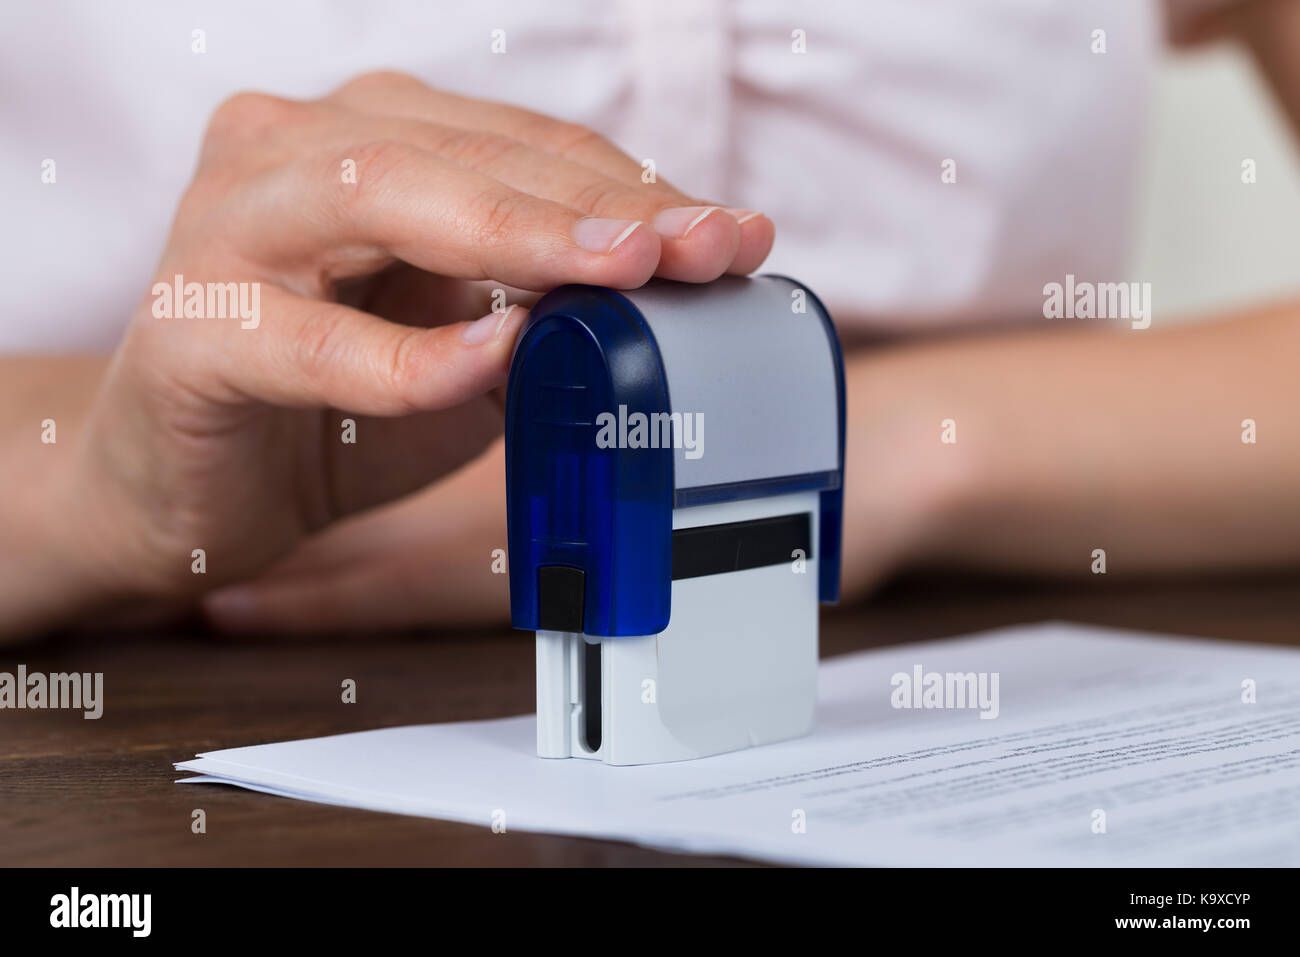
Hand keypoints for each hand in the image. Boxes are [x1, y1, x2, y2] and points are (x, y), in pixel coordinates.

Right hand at [33, 72, 772, 631]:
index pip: (522, 147)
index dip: (634, 188)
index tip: (734, 236)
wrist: (185, 484)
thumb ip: (543, 311)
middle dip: (597, 205)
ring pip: (382, 198)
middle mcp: (292, 155)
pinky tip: (491, 360)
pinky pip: (312, 337)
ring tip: (621, 273)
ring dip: (515, 237)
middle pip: (466, 154)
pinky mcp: (189, 329)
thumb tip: (676, 300)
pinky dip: (408, 355)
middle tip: (700, 249)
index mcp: (366, 142)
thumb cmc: (329, 403)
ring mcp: (228, 229)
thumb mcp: (460, 348)